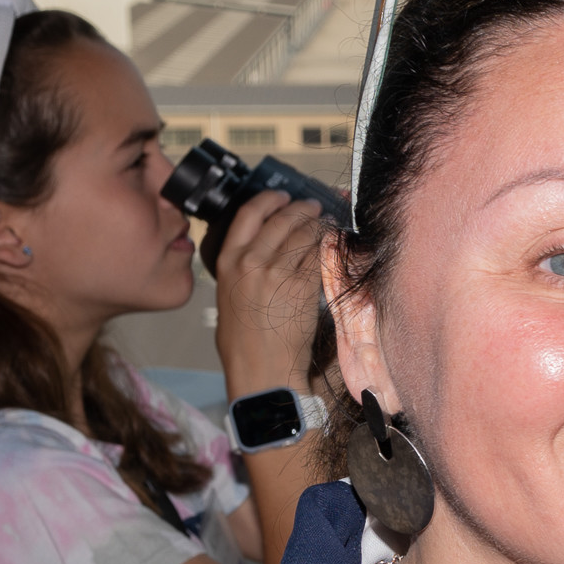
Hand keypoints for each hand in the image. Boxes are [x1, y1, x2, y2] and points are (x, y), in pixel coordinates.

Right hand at [208, 190, 328, 397]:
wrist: (261, 368)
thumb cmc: (243, 341)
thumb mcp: (229, 296)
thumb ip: (242, 269)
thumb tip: (262, 250)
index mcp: (228, 261)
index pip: (248, 215)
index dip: (269, 200)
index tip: (282, 195)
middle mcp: (252, 262)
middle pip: (282, 220)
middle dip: (302, 209)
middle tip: (314, 207)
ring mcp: (278, 273)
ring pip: (305, 235)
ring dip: (319, 225)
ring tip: (327, 221)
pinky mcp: (304, 287)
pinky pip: (320, 257)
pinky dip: (329, 247)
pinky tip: (335, 244)